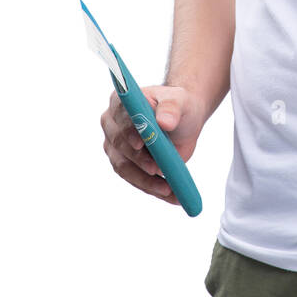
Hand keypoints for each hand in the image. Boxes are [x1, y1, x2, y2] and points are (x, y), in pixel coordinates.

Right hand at [100, 84, 205, 206]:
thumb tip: (163, 122)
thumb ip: (171, 108)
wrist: (184, 122)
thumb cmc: (179, 106)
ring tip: (168, 188)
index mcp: (122, 102)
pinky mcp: (125, 165)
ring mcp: (116, 147)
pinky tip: (170, 195)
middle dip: (138, 159)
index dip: (129, 130)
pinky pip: (135, 180)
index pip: (120, 116)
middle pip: (119, 145)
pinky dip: (152, 188)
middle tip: (157, 168)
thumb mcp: (180, 101)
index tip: (140, 143)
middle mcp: (112, 124)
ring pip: (124, 167)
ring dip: (145, 180)